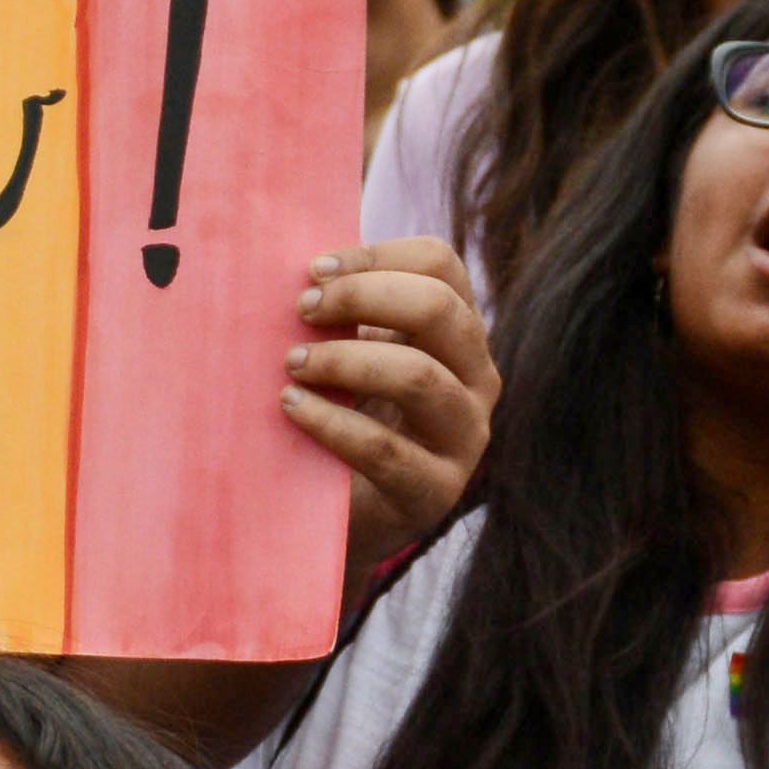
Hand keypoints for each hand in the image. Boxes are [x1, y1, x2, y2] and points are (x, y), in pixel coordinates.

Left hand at [293, 238, 490, 558]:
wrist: (340, 513)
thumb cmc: (341, 413)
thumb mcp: (351, 350)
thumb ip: (344, 310)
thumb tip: (300, 265)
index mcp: (458, 331)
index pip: (440, 265)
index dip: (376, 256)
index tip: (314, 270)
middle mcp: (476, 377)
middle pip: (438, 309)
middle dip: (361, 297)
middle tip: (302, 309)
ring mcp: (465, 436)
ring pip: (417, 377)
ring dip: (344, 360)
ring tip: (292, 364)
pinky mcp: (436, 490)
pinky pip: (385, 449)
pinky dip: (330, 422)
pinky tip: (292, 407)